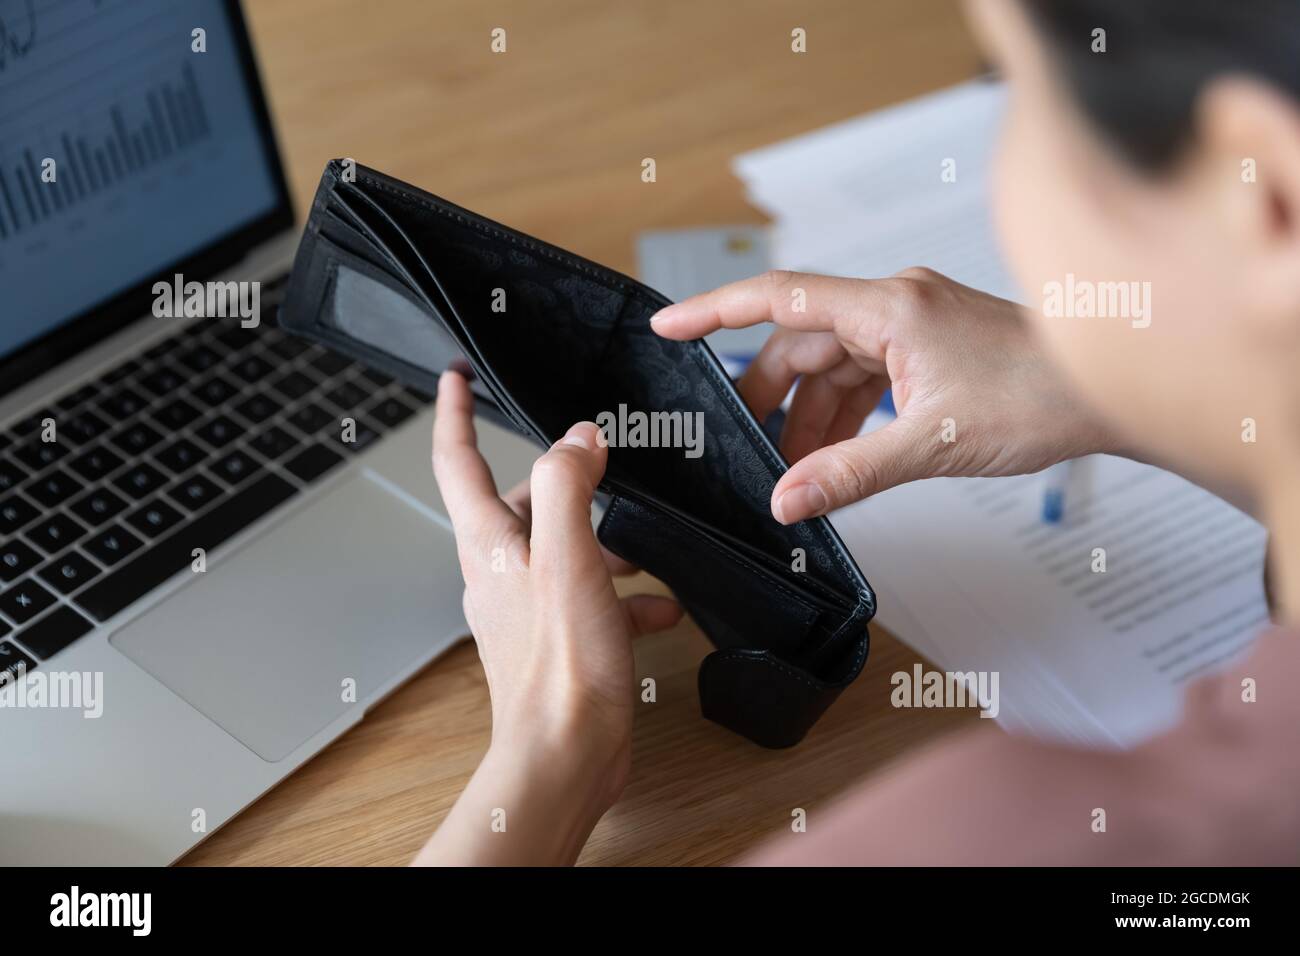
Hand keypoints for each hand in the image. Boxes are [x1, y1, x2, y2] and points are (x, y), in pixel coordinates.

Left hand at [417, 371, 680, 864]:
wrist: (566, 755)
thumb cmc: (562, 668)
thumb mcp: (568, 557)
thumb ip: (568, 486)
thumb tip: (576, 439)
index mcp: (489, 543)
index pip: (458, 461)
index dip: (455, 412)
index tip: (457, 377)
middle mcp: (499, 573)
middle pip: (521, 504)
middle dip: (565, 484)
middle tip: (602, 465)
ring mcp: (526, 609)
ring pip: (563, 552)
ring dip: (606, 544)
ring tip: (646, 553)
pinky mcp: (557, 642)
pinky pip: (589, 600)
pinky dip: (624, 596)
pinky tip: (660, 609)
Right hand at [651, 268, 1121, 522]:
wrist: (1111, 392)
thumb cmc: (1041, 397)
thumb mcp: (932, 445)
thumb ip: (850, 473)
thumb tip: (788, 501)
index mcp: (889, 307)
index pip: (781, 297)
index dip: (716, 311)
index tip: (669, 326)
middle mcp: (896, 304)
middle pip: (802, 340)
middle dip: (770, 394)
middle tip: (746, 445)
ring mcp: (913, 323)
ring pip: (833, 363)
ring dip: (810, 415)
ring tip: (799, 469)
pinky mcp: (928, 345)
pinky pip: (865, 375)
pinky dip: (845, 415)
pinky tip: (838, 456)